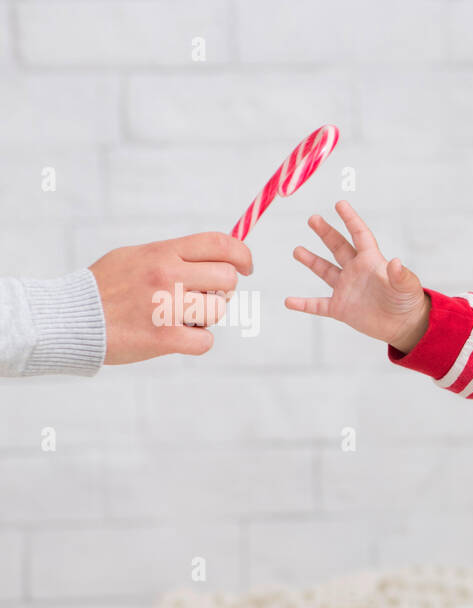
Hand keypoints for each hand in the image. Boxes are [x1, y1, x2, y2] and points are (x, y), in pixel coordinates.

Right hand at [90, 231, 252, 363]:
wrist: (68, 318)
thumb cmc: (104, 288)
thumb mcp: (135, 257)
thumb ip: (172, 255)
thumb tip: (213, 254)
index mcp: (162, 252)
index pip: (219, 243)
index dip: (242, 254)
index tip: (246, 267)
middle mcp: (167, 275)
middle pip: (227, 278)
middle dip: (222, 291)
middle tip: (201, 298)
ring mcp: (166, 306)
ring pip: (219, 310)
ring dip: (206, 318)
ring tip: (179, 317)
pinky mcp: (164, 337)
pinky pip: (205, 341)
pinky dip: (196, 342)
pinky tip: (175, 337)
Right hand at [285, 200, 431, 351]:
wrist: (404, 325)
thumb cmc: (408, 301)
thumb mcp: (407, 286)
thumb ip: (400, 275)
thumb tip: (396, 262)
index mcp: (371, 261)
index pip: (359, 234)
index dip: (350, 219)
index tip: (340, 203)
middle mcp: (355, 271)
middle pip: (338, 247)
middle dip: (326, 232)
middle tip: (313, 218)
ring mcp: (346, 289)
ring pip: (325, 271)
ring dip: (311, 261)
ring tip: (297, 250)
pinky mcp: (341, 308)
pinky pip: (318, 305)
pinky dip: (303, 304)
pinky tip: (289, 301)